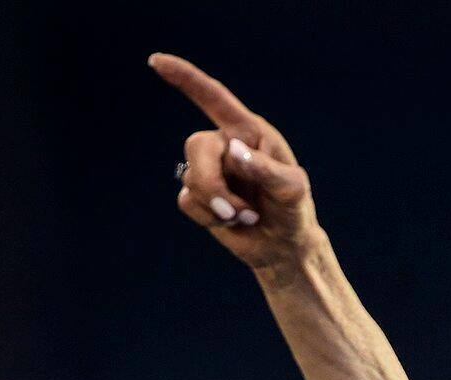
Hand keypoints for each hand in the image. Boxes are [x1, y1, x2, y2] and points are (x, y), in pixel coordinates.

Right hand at [147, 52, 320, 274]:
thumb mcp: (292, 190)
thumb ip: (267, 170)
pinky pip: (186, 200)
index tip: (157, 62)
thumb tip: (234, 151)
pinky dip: (208, 217)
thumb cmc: (293, 210)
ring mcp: (211, 170)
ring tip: (246, 217)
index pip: (214, 98)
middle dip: (212, 183)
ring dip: (218, 205)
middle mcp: (225, 145)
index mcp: (248, 131)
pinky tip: (231, 222)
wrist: (284, 246)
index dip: (186, 79)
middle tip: (235, 212)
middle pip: (196, 145)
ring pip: (191, 177)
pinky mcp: (200, 196)